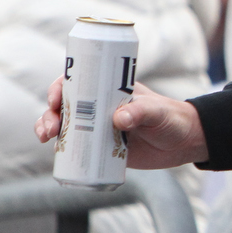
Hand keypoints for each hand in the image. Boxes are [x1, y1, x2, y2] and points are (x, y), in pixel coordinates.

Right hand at [37, 77, 208, 168]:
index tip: (56, 98)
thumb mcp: (158, 112)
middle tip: (51, 127)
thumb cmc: (172, 119)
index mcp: (112, 89)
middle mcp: (101, 106)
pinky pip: (73, 145)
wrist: (183, 144)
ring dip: (49, 127)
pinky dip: (60, 146)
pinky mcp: (100, 146)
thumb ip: (141, 113)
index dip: (62, 86)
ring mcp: (98, 126)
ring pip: (65, 123)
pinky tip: (54, 152)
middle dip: (51, 112)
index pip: (81, 80)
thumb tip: (119, 118)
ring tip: (47, 138)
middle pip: (66, 103)